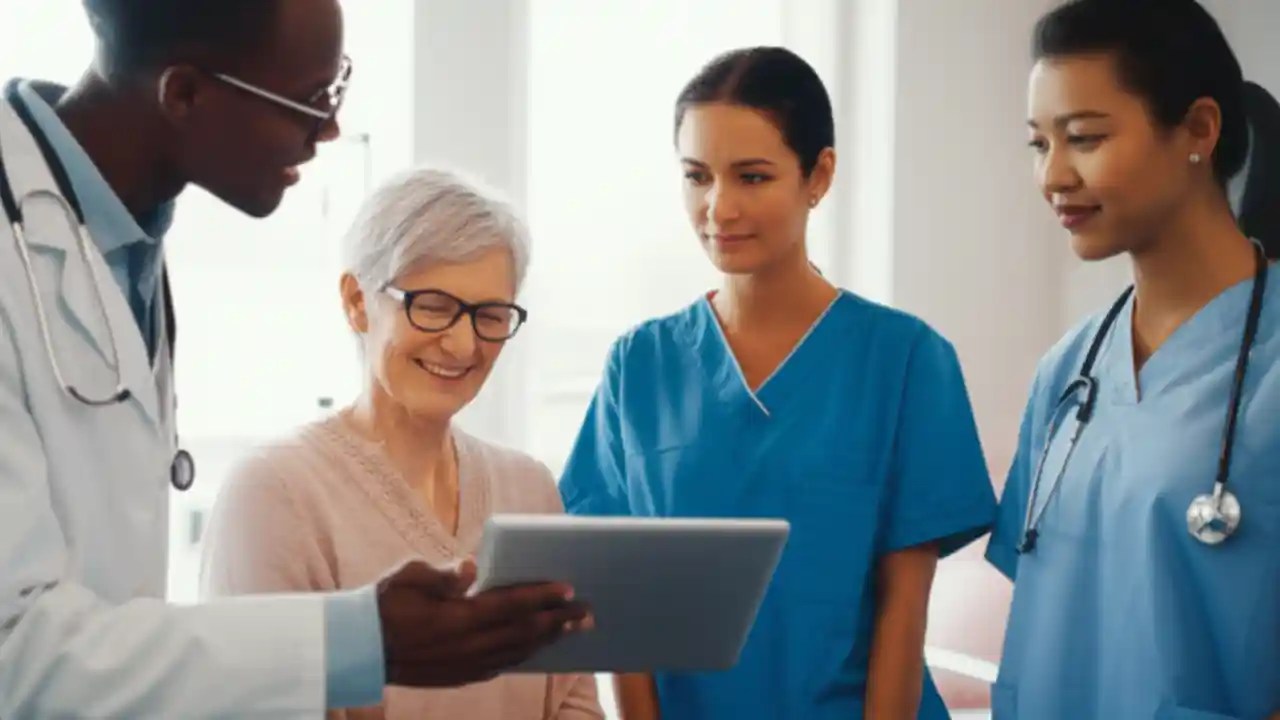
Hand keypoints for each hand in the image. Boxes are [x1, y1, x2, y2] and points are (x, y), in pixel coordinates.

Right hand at [375, 559, 591, 687]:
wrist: (360, 649)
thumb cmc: (384, 604)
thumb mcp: (408, 577)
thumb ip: (443, 573)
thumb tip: (471, 566)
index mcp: (458, 619)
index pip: (512, 606)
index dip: (543, 597)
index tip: (569, 588)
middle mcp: (469, 646)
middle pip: (525, 632)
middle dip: (560, 620)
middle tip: (589, 611)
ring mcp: (467, 665)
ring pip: (519, 652)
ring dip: (550, 639)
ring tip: (575, 629)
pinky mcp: (463, 676)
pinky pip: (504, 664)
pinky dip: (527, 654)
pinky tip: (539, 646)